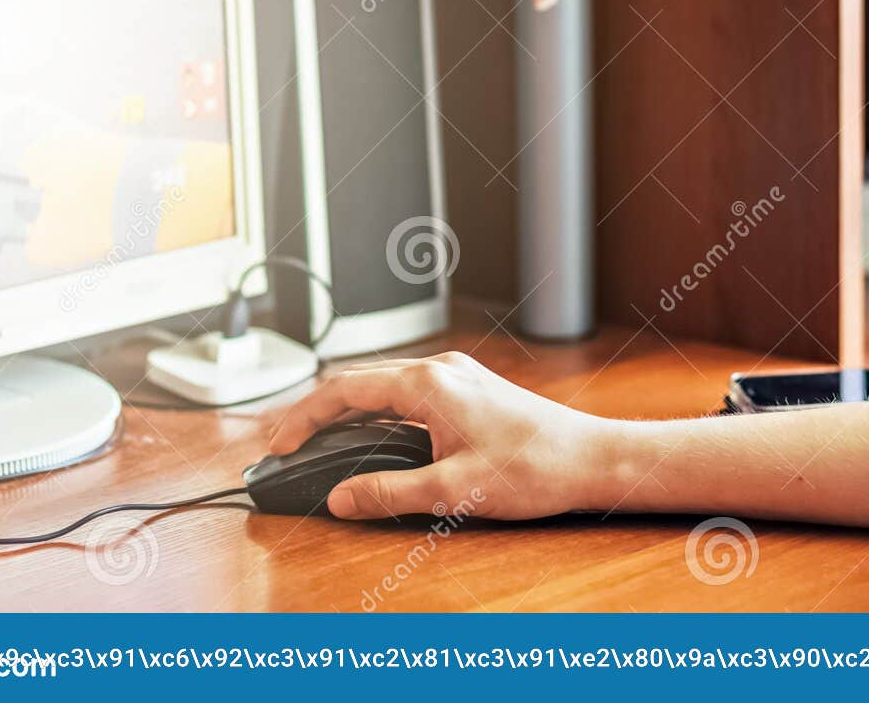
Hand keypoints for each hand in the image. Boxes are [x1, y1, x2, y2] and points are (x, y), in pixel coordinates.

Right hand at [267, 351, 616, 519]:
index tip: (278, 445)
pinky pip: (408, 393)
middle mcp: (441, 370)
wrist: (591, 459)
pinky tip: (374, 442)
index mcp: (429, 384)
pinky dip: (379, 414)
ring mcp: (457, 377)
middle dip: (317, 414)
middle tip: (288, 448)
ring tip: (321, 446)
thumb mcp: (452, 491)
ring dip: (349, 413)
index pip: (344, 390)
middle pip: (359, 383)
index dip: (302, 417)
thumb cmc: (535, 467)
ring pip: (384, 387)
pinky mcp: (470, 391)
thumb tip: (340, 498)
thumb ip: (388, 493)